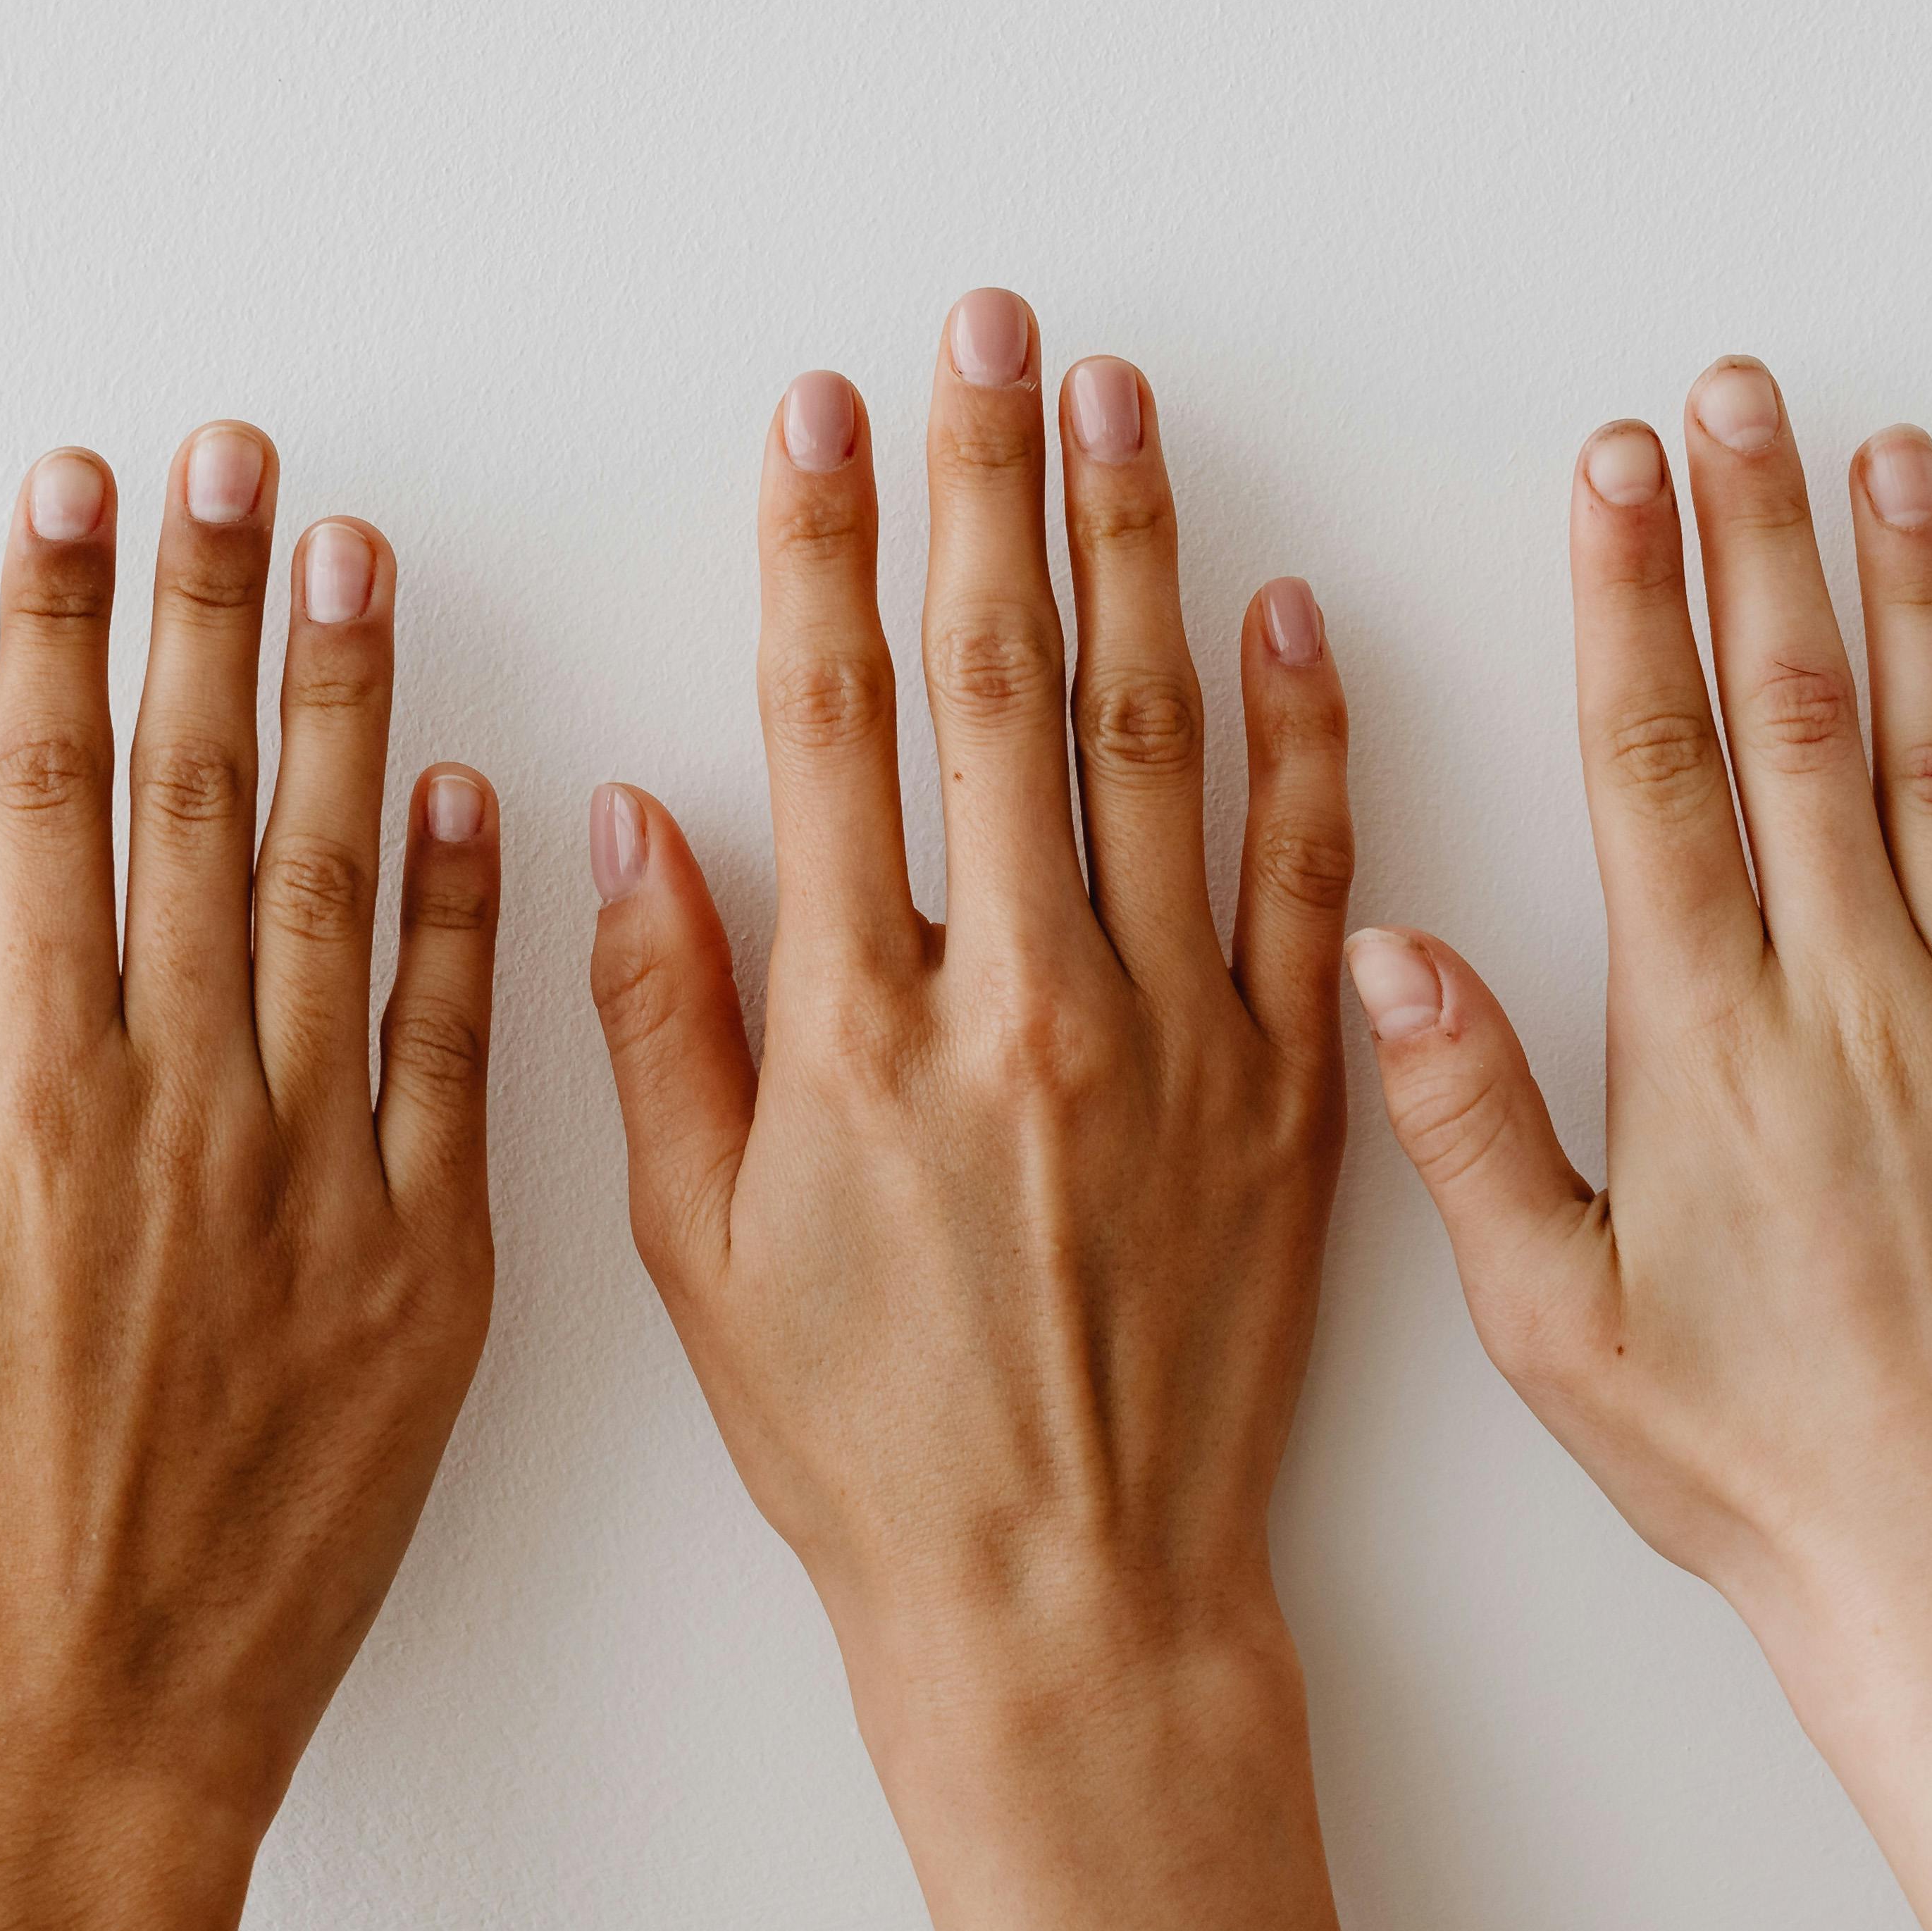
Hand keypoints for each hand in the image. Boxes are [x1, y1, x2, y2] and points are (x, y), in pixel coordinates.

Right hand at [0, 427, 506, 1930]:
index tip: (79, 491)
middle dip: (210, 609)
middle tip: (237, 456)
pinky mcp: (429, 1255)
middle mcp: (183, 1105)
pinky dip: (467, 911)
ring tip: (354, 548)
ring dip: (346, 702)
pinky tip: (474, 781)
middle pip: (195, 800)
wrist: (108, 1718)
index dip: (59, 628)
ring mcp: (319, 1171)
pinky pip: (458, 1049)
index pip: (47, 799)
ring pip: (337, 884)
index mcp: (32, 1101)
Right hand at [583, 294, 1355, 1694]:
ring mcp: (1174, 1043)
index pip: (833, 725)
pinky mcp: (1292, 1097)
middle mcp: (1021, 1008)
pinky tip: (1287, 608)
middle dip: (986, 486)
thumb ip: (659, 1026)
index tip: (824, 407)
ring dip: (1137, 552)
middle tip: (992, 330)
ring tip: (1119, 402)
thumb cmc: (867, 1450)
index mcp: (857, 1036)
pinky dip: (1304, 737)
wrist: (1066, 1600)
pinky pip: (1306, 880)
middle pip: (1003, 688)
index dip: (821, 545)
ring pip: (1159, 744)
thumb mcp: (695, 1255)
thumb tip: (625, 817)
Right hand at [1343, 358, 1931, 1648]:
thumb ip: (1467, 1126)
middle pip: (1796, 718)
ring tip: (1889, 451)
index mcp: (1706, 1047)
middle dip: (1758, 538)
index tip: (1615, 466)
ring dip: (1916, 593)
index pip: (1656, 768)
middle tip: (1738, 394)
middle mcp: (1852, 1002)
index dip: (1630, 598)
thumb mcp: (1551, 1326)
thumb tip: (1384, 948)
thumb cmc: (1752, 1466)